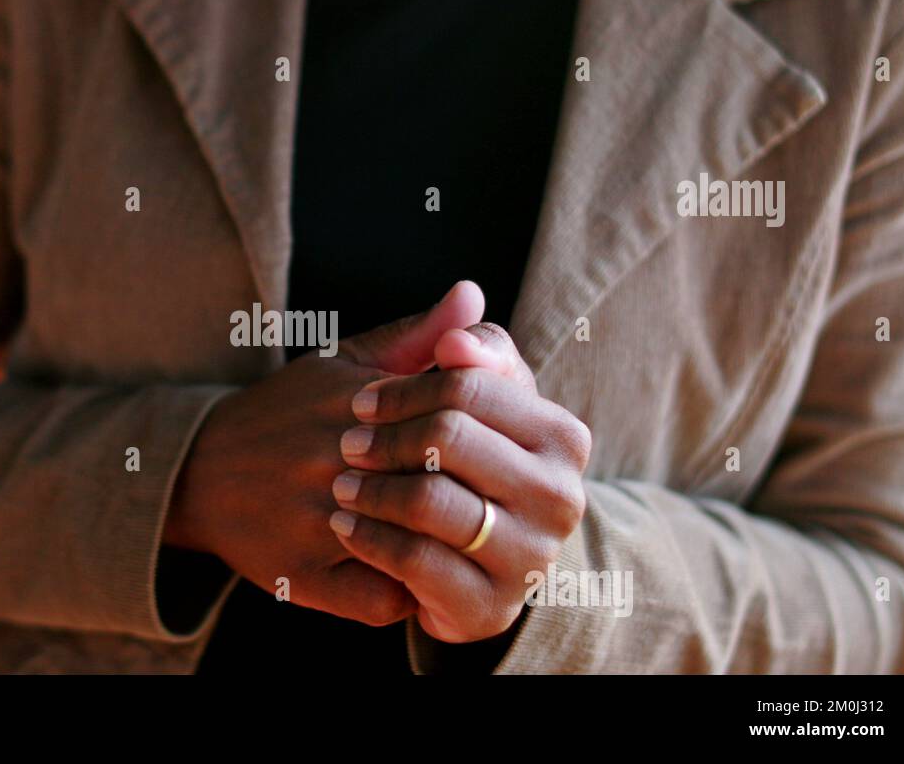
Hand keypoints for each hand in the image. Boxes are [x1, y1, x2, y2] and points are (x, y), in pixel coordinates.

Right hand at [164, 281, 487, 625]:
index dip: (483, 438)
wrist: (199, 470)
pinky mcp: (302, 576)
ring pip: (415, 545)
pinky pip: (381, 597)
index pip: (449, 419)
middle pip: (436, 481)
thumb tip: (473, 294)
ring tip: (473, 545)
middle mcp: (329, 462)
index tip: (497, 451)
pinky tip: (421, 577)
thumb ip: (413, 335)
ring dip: (450, 548)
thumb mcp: (342, 363)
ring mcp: (314, 523)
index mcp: (349, 405)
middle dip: (476, 493)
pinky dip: (409, 592)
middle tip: (503, 504)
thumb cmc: (286, 412)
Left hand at [329, 323, 591, 641]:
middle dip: (385, 439)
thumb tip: (466, 295)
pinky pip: (417, 563)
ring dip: (372, 491)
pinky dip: (370, 541)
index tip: (362, 401)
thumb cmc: (432, 458)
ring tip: (341, 487)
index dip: (404, 391)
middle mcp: (561, 497)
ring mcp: (532, 557)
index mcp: (562, 435)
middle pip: (450, 437)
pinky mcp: (490, 609)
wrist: (432, 560)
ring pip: (433, 502)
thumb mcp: (437, 394)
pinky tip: (345, 528)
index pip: (469, 386)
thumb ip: (452, 342)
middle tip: (345, 446)